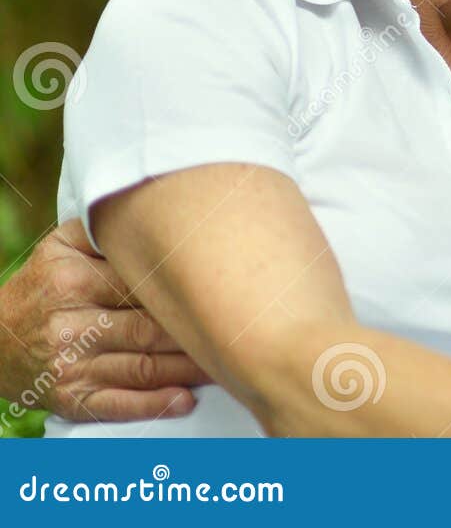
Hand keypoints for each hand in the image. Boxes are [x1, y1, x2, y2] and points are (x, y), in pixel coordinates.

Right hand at [0, 221, 209, 420]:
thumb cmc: (42, 283)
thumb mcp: (60, 247)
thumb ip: (103, 231)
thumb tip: (157, 210)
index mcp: (71, 281)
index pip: (143, 284)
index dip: (187, 287)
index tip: (229, 286)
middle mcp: (69, 325)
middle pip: (149, 328)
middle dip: (197, 331)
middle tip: (244, 328)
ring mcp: (69, 366)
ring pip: (141, 366)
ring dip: (188, 368)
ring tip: (229, 362)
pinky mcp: (69, 397)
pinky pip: (115, 404)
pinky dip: (152, 405)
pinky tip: (185, 400)